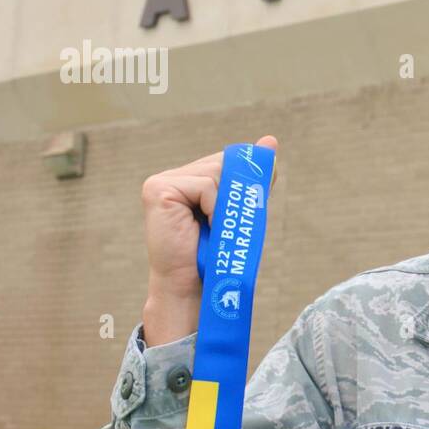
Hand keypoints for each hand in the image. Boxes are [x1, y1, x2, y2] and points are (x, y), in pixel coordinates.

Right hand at [140, 135, 278, 346]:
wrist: (194, 287)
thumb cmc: (218, 254)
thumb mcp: (239, 210)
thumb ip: (250, 178)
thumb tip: (270, 140)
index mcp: (187, 180)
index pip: (225, 163)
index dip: (241, 183)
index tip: (240, 209)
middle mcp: (172, 177)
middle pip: (223, 165)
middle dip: (234, 196)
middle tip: (222, 226)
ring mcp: (161, 182)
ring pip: (217, 175)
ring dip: (225, 207)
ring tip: (212, 231)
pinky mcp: (158, 190)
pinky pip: (207, 186)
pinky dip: (216, 209)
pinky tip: (204, 229)